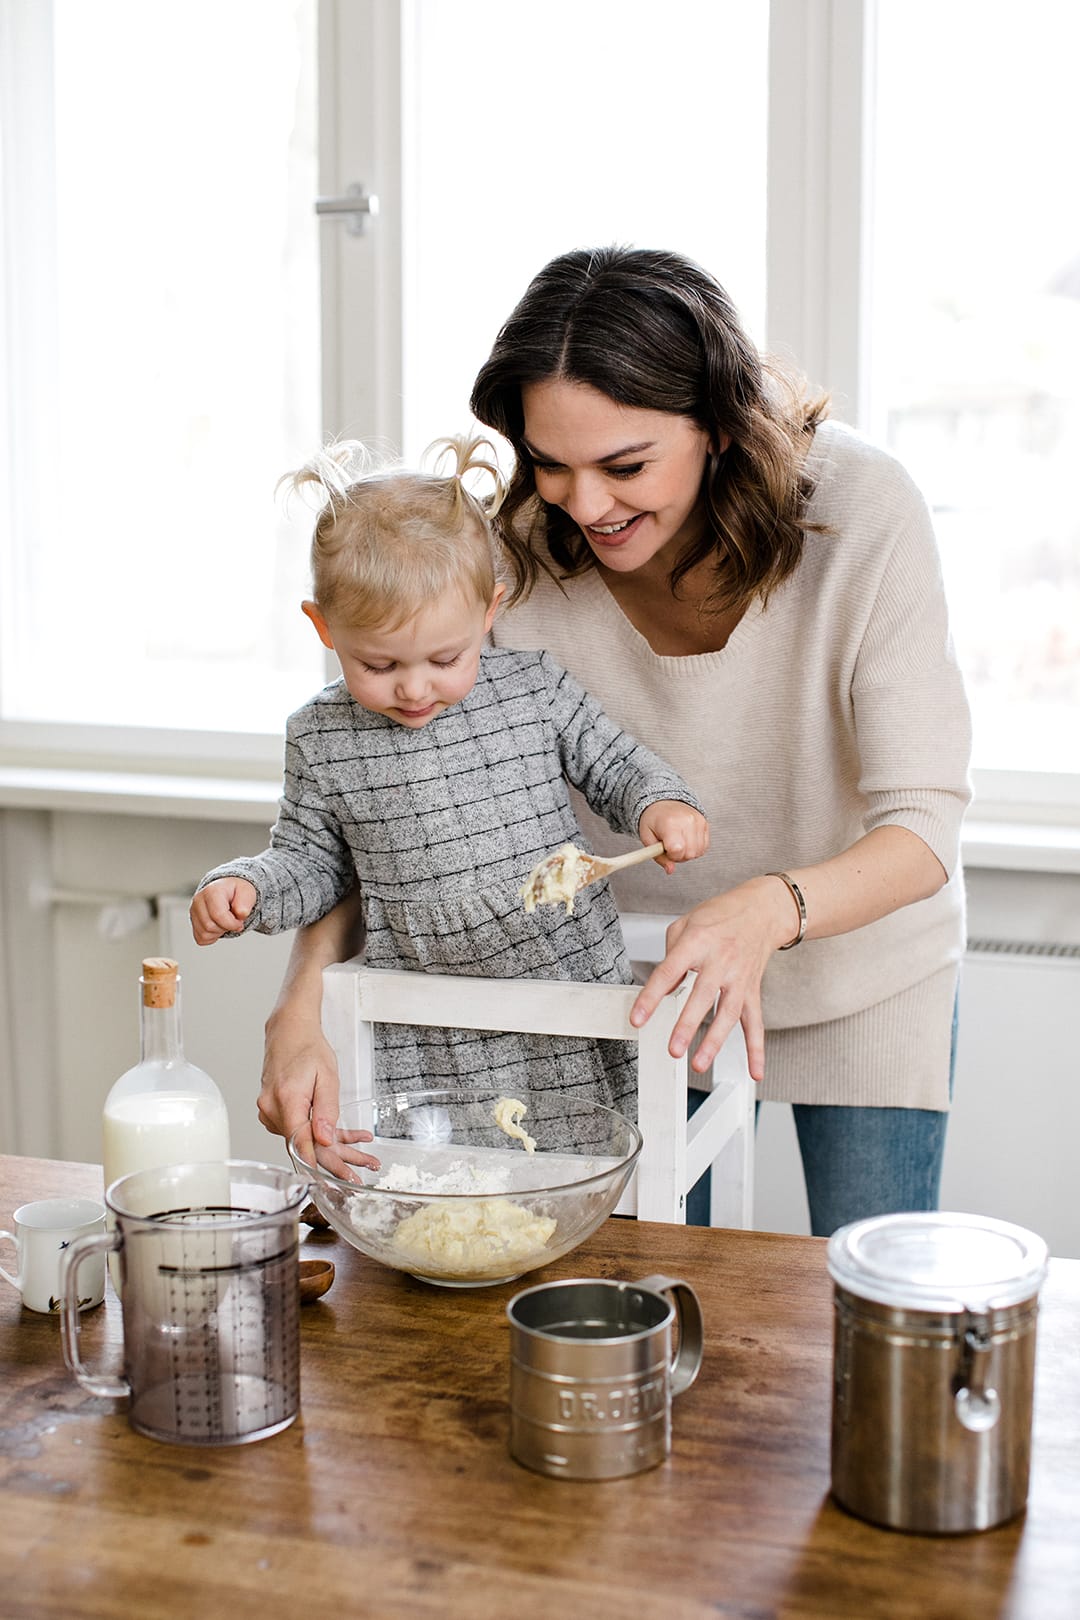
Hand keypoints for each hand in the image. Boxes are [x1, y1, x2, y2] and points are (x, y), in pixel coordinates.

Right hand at [190, 878, 257, 943]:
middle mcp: (199, 900)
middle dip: (226, 927)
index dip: (232, 923)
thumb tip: (241, 914)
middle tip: (233, 920)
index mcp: (212, 891)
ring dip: (220, 932)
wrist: (228, 891)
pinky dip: (213, 937)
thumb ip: (246, 902)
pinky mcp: (193, 922)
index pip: (218, 915)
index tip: (240, 921)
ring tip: (225, 921)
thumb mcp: (246, 892)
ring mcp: (193, 912)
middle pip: (210, 926)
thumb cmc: (236, 892)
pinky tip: (218, 925)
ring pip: (205, 934)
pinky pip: (201, 939)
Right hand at [258, 1007, 378, 1180]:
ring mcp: (271, 1113)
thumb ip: (326, 1110)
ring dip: (335, 1147)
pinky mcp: (275, 1113)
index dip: (325, 1165)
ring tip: (364, 1151)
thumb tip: (325, 1139)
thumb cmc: (308, 1049)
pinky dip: (323, 1134)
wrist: (289, 1032)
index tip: (343, 1178)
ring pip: (306, 1140)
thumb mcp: (326, 1077)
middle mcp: (272, 1110)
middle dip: (338, 1161)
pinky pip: (300, 1130)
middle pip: (306, 1146)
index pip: (303, 1144)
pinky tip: (348, 1137)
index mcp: (286, 1101)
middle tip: (363, 1170)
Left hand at [628, 875, 796, 1079]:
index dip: (652, 997)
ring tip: (700, 1063)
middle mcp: (720, 961)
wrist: (762, 910)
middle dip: (687, 1025)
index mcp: (697, 942)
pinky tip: (755, 1071)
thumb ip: (670, 956)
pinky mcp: (752, 989)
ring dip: (715, 1042)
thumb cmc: (721, 915)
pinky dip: (756, 1049)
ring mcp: (739, 977)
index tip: (638, 1018)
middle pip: (702, 996)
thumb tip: (662, 989)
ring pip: (728, 1013)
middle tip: (673, 1049)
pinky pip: (756, 1022)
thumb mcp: (686, 924)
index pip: (669, 972)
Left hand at [638, 801, 709, 873]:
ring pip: (698, 852)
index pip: (677, 850)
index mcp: (670, 823)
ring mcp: (698, 821)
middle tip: (670, 847)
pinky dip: (695, 848)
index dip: (671, 855)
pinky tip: (686, 840)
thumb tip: (670, 870)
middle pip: (690, 854)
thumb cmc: (654, 820)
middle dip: (679, 856)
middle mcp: (687, 820)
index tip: (665, 849)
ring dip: (688, 853)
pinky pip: (704, 847)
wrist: (664, 802)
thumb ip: (657, 856)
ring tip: (678, 842)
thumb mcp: (647, 837)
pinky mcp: (705, 823)